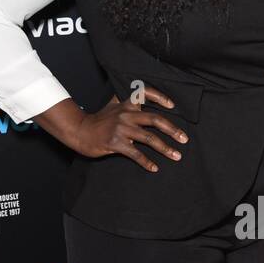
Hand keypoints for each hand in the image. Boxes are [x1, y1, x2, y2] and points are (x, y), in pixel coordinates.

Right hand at [73, 87, 188, 171]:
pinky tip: (154, 168)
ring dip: (165, 148)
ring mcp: (121, 129)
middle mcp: (126, 114)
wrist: (79, 131)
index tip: (173, 106)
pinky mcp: (115, 143)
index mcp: (126, 104)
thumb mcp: (112, 105)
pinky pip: (136, 154)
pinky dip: (147, 162)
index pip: (145, 94)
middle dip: (172, 130)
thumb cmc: (98, 120)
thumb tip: (140, 97)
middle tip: (184, 139)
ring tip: (176, 156)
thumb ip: (126, 101)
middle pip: (155, 120)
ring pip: (149, 138)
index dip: (160, 98)